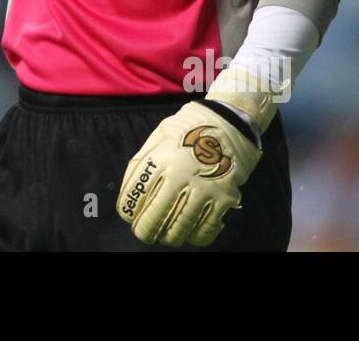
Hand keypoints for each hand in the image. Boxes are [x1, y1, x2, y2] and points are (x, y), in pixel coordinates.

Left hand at [116, 100, 259, 246]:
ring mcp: (205, 189)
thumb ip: (143, 161)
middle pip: (155, 217)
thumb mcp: (159, 135)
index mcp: (161, 159)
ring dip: (168, 236)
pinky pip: (206, 230)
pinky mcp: (225, 199)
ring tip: (165, 235)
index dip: (127, 210)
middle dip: (145, 230)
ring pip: (180, 229)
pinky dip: (195, 237)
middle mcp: (181, 176)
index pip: (135, 195)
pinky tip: (189, 232)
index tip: (128, 214)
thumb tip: (129, 191)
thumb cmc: (189, 129)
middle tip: (144, 232)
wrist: (230, 122)